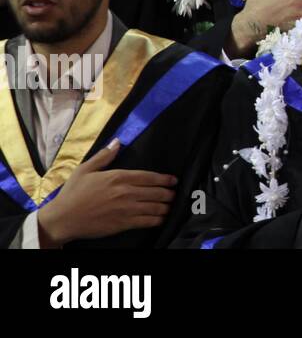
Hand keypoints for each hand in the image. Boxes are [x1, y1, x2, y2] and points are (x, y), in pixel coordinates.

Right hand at [36, 140, 176, 247]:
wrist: (62, 219)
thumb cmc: (72, 194)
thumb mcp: (85, 170)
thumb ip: (104, 156)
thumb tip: (117, 142)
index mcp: (118, 177)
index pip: (149, 176)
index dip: (164, 179)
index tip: (173, 180)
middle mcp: (125, 192)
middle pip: (156, 192)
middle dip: (168, 193)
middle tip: (174, 194)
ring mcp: (126, 209)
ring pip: (155, 207)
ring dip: (166, 206)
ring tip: (170, 206)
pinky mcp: (123, 224)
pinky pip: (147, 221)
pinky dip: (158, 220)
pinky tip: (161, 219)